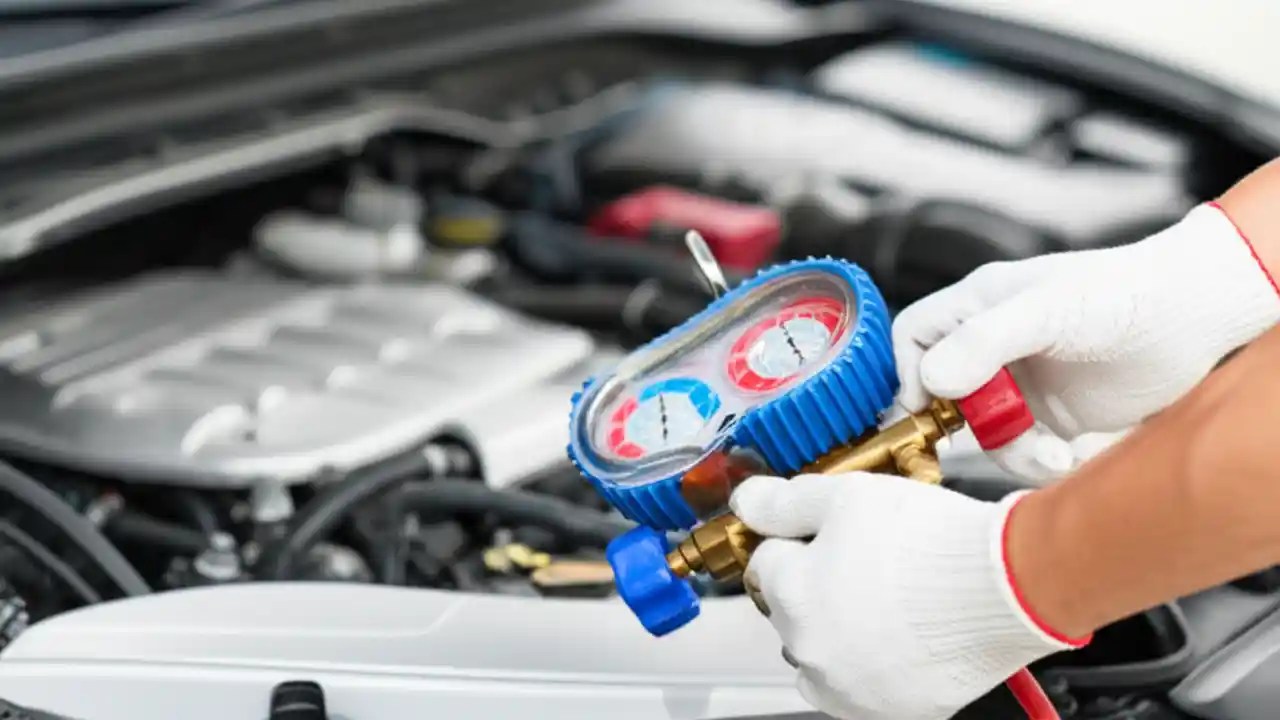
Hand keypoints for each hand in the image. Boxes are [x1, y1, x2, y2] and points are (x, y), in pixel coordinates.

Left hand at [731, 474, 1084, 719]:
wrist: (1009, 583)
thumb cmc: (932, 539)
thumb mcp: (846, 494)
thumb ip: (786, 502)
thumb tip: (747, 502)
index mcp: (791, 593)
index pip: (765, 561)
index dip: (795, 539)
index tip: (822, 534)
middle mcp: (810, 648)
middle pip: (792, 610)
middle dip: (816, 585)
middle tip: (866, 560)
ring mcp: (849, 686)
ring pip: (820, 659)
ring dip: (835, 634)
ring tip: (882, 602)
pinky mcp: (892, 709)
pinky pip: (862, 692)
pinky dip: (871, 669)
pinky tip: (902, 638)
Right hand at [893, 204, 1278, 480]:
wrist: (1193, 318)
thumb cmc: (1121, 293)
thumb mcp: (1048, 310)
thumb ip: (985, 341)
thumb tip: (932, 382)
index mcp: (978, 306)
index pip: (913, 338)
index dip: (908, 375)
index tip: (926, 411)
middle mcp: (991, 344)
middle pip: (940, 393)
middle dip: (959, 426)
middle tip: (988, 441)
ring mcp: (1019, 382)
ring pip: (980, 430)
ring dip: (1009, 451)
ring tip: (1051, 455)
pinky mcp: (1049, 415)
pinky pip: (1019, 448)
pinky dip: (1035, 461)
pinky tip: (1066, 456)